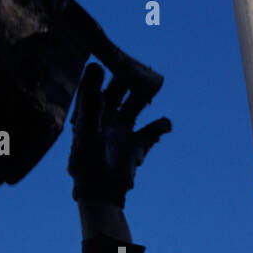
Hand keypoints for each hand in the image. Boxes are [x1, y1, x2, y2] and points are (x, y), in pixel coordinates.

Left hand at [68, 63, 170, 207]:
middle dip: (128, 80)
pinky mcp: (135, 146)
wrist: (101, 193)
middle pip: (118, 93)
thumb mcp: (88, 130)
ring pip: (135, 106)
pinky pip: (151, 131)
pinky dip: (160, 125)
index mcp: (88, 116)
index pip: (96, 87)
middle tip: (139, 66)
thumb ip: (91, 103)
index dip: (103, 73)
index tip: (111, 58)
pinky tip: (164, 123)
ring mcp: (121, 132)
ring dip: (144, 96)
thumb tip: (94, 69)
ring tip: (154, 85)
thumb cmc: (87, 163)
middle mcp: (104, 120)